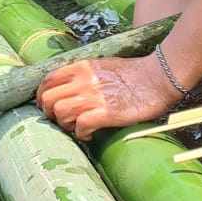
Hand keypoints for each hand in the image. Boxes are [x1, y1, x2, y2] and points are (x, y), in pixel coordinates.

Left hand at [35, 55, 181, 139]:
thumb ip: (82, 74)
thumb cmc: (133, 73)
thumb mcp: (102, 65)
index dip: (42, 96)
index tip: (48, 106)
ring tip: (77, 127)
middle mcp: (83, 80)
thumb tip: (66, 88)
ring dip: (65, 124)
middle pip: (48, 99)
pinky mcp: (106, 113)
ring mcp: (94, 97)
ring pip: (60, 113)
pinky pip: (80, 126)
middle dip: (50, 113)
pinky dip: (81, 134)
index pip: (47, 80)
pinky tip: (89, 134)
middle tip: (62, 120)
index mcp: (81, 67)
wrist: (158, 78)